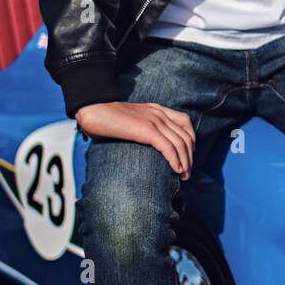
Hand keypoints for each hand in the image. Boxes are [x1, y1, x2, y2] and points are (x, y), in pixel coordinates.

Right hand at [74, 101, 194, 177]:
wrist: (92, 108)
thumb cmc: (106, 118)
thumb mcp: (131, 120)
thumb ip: (142, 128)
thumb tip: (148, 146)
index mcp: (157, 110)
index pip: (185, 123)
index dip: (191, 142)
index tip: (187, 158)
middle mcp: (159, 113)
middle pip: (186, 136)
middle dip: (190, 157)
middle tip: (187, 173)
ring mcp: (154, 120)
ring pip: (180, 143)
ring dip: (185, 162)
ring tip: (184, 176)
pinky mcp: (146, 130)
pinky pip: (168, 147)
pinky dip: (175, 160)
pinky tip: (176, 170)